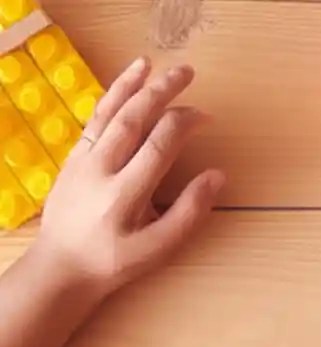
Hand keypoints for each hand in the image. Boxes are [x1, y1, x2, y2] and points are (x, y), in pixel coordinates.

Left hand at [34, 57, 224, 294]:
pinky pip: (93, 120)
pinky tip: (124, 86)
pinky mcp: (73, 158)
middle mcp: (100, 169)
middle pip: (133, 119)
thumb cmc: (115, 262)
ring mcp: (82, 160)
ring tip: (150, 64)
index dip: (184, 124)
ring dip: (130, 85)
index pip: (159, 145)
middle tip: (186, 72)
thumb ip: (189, 212)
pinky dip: (110, 99)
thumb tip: (217, 176)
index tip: (205, 115)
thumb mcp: (159, 248)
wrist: (61, 267)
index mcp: (125, 194)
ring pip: (108, 113)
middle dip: (161, 92)